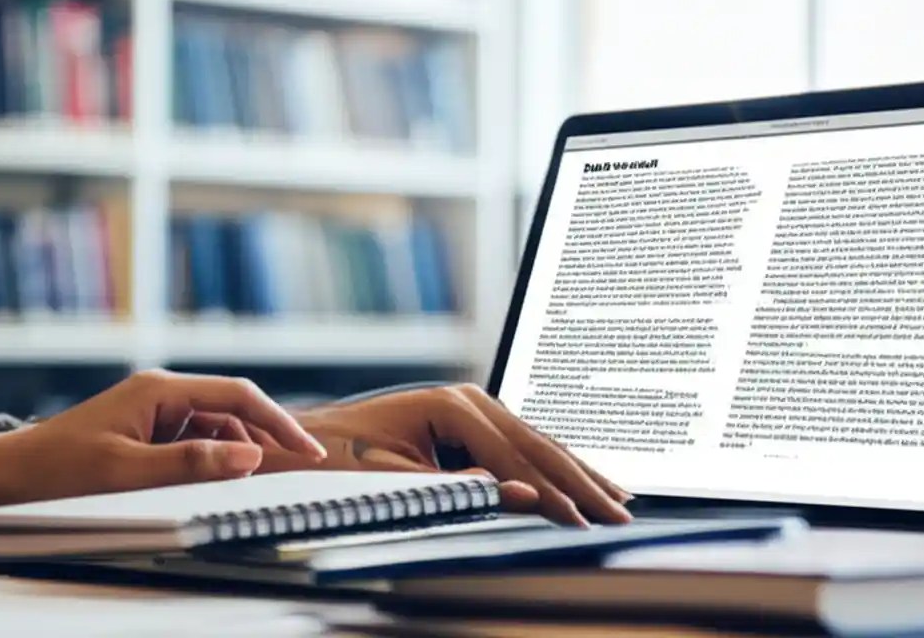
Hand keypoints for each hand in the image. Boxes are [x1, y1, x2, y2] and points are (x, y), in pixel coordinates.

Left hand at [0, 369, 326, 506]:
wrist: (6, 477)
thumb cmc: (59, 470)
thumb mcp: (130, 472)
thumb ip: (193, 463)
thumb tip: (251, 455)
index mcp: (160, 389)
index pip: (237, 395)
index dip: (278, 421)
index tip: (307, 449)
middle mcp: (161, 393)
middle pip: (231, 407)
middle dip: (267, 433)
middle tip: (303, 463)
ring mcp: (154, 412)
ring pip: (215, 426)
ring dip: (239, 449)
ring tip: (261, 479)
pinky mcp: (146, 431)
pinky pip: (194, 440)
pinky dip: (214, 457)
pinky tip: (221, 478)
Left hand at [255, 384, 633, 526]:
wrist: (301, 444)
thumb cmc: (334, 463)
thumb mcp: (393, 480)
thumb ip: (458, 488)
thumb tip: (522, 494)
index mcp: (452, 405)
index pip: (517, 456)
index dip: (554, 494)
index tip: (584, 524)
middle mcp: (469, 399)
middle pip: (539, 444)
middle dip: (583, 484)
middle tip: (622, 516)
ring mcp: (472, 407)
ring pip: (539, 443)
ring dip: (580, 475)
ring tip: (620, 500)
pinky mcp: (471, 423)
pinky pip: (524, 446)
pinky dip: (557, 468)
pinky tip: (582, 481)